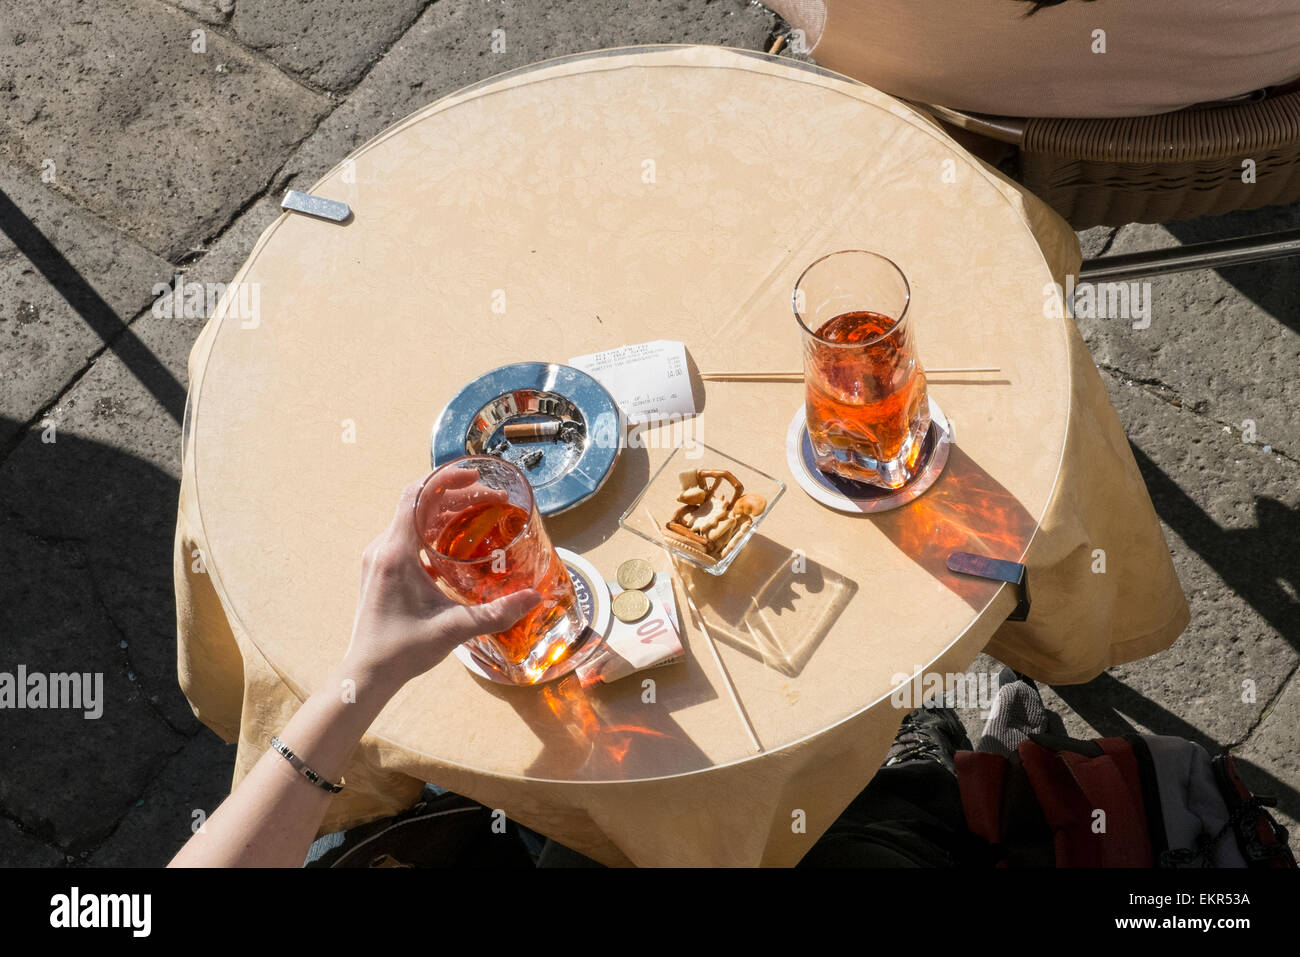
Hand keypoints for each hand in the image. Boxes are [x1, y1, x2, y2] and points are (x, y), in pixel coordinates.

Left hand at [342, 478, 540, 691]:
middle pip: (418, 503)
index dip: (446, 479)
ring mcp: (379, 559)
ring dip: (445, 511)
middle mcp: (383, 549)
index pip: (417, 495)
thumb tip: (534, 597)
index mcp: (396, 553)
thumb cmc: (403, 650)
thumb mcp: (455, 629)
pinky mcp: (381, 571)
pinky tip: (457, 544)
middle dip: (456, 495)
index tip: (476, 475)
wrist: (367, 673)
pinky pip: (407, 536)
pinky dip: (433, 530)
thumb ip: (497, 613)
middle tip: (492, 498)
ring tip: (478, 514)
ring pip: (412, 519)